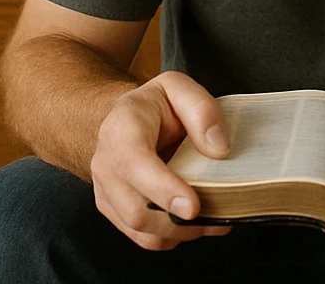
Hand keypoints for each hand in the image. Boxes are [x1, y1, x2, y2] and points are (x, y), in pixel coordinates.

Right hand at [89, 70, 233, 250]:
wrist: (123, 120)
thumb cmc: (153, 106)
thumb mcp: (178, 87)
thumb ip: (201, 110)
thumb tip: (218, 149)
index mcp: (122, 129)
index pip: (135, 164)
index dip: (163, 189)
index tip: (193, 206)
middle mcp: (106, 165)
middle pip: (136, 210)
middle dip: (178, 222)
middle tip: (215, 216)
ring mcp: (107, 192)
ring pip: (142, 231)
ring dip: (181, 232)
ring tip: (212, 218)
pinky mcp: (115, 212)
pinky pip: (145, 237)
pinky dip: (174, 236)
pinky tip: (195, 222)